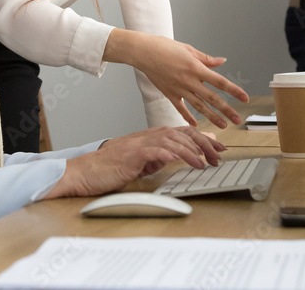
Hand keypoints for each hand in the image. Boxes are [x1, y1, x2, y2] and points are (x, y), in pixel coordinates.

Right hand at [45, 126, 225, 198]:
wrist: (85, 171)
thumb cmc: (110, 167)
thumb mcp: (142, 162)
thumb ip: (160, 156)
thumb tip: (180, 156)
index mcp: (151, 137)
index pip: (182, 132)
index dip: (203, 138)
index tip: (219, 148)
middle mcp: (147, 136)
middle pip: (182, 133)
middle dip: (204, 143)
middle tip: (219, 155)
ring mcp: (140, 144)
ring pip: (173, 140)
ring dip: (194, 150)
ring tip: (207, 161)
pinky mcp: (133, 154)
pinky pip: (159, 151)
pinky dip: (175, 155)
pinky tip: (187, 161)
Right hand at [104, 29, 249, 128]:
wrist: (143, 52)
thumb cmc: (164, 47)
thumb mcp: (188, 49)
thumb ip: (206, 59)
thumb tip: (222, 62)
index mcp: (196, 68)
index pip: (220, 81)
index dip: (234, 91)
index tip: (245, 98)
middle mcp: (189, 80)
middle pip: (212, 98)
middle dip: (227, 110)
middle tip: (238, 120)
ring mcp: (178, 89)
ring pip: (198, 106)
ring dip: (212, 117)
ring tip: (223, 125)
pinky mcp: (169, 93)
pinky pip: (180, 108)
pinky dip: (188, 117)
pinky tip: (195, 124)